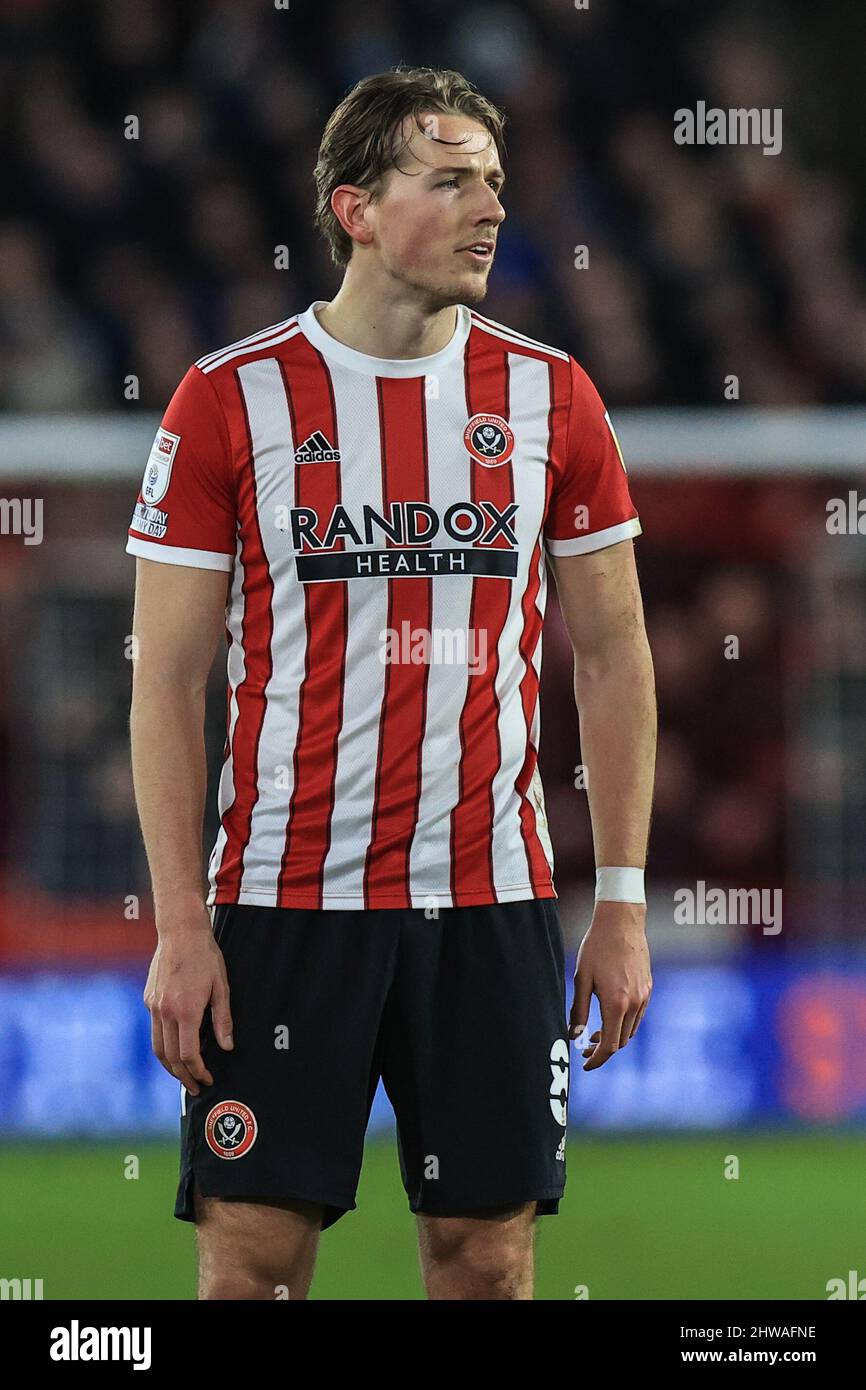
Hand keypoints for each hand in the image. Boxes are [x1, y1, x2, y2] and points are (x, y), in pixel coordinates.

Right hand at [143, 902, 233, 1095]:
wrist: (180, 932)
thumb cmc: (205, 957)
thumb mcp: (221, 986)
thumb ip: (223, 1019)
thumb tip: (226, 1047)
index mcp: (186, 1011)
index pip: (188, 1054)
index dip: (198, 1072)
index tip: (207, 1079)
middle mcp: (165, 1012)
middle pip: (170, 1057)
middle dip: (183, 1076)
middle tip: (196, 1087)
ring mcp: (154, 1006)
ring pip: (157, 1047)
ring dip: (170, 1066)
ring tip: (183, 1075)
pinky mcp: (149, 999)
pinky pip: (155, 1029)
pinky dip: (163, 1045)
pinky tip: (175, 1047)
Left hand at [569, 901, 651, 1070]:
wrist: (621, 922)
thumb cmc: (597, 947)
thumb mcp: (582, 978)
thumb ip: (578, 1010)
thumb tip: (573, 1035)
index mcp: (616, 1004)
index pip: (610, 1045)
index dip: (598, 1059)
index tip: (586, 1064)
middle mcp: (635, 1003)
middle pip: (622, 1041)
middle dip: (604, 1049)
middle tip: (585, 1048)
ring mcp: (644, 996)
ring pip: (631, 1030)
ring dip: (615, 1036)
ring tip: (595, 1033)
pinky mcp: (648, 987)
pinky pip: (638, 1015)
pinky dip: (624, 1023)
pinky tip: (610, 1015)